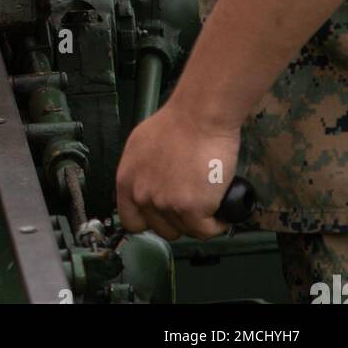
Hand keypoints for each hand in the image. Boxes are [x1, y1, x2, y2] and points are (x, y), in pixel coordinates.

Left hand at [116, 100, 239, 241]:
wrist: (200, 116)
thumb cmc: (179, 122)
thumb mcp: (143, 145)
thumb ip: (142, 171)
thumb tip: (150, 185)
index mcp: (127, 179)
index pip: (131, 220)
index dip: (151, 220)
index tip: (164, 217)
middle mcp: (142, 194)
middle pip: (162, 228)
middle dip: (178, 220)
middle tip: (192, 204)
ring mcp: (165, 204)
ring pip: (186, 230)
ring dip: (199, 220)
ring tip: (208, 202)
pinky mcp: (190, 209)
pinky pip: (205, 230)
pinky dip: (216, 224)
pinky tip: (220, 212)